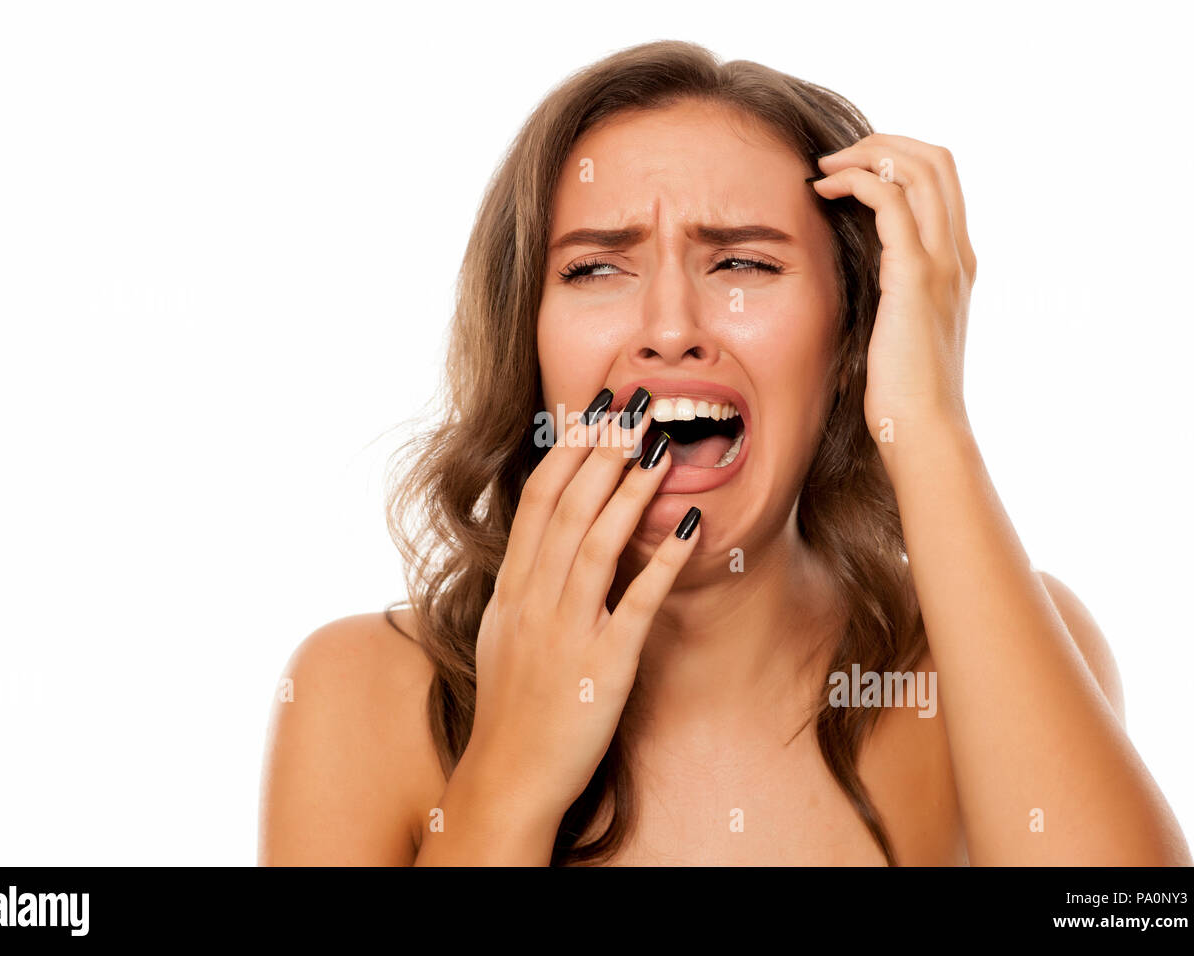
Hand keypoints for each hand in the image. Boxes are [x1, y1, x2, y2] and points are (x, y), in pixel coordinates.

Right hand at [465, 388, 700, 821]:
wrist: (507, 777)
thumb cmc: (512, 706)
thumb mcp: (504, 633)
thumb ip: (526, 583)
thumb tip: (548, 540)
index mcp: (513, 587)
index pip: (539, 498)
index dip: (570, 448)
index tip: (596, 408)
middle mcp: (535, 599)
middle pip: (569, 506)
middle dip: (604, 448)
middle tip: (637, 403)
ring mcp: (566, 631)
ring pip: (596, 542)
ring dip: (630, 489)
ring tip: (660, 445)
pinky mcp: (601, 666)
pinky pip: (635, 604)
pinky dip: (662, 564)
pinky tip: (689, 530)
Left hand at [811, 134, 975, 442]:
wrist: (925, 429)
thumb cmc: (904, 394)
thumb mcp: (901, 332)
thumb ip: (892, 296)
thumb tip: (860, 285)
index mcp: (956, 265)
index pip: (942, 183)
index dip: (899, 160)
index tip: (851, 171)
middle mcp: (957, 254)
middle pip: (936, 160)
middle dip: (882, 144)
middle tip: (834, 158)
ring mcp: (941, 262)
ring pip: (917, 168)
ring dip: (866, 154)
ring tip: (823, 168)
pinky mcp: (914, 276)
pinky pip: (890, 200)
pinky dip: (855, 180)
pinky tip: (822, 191)